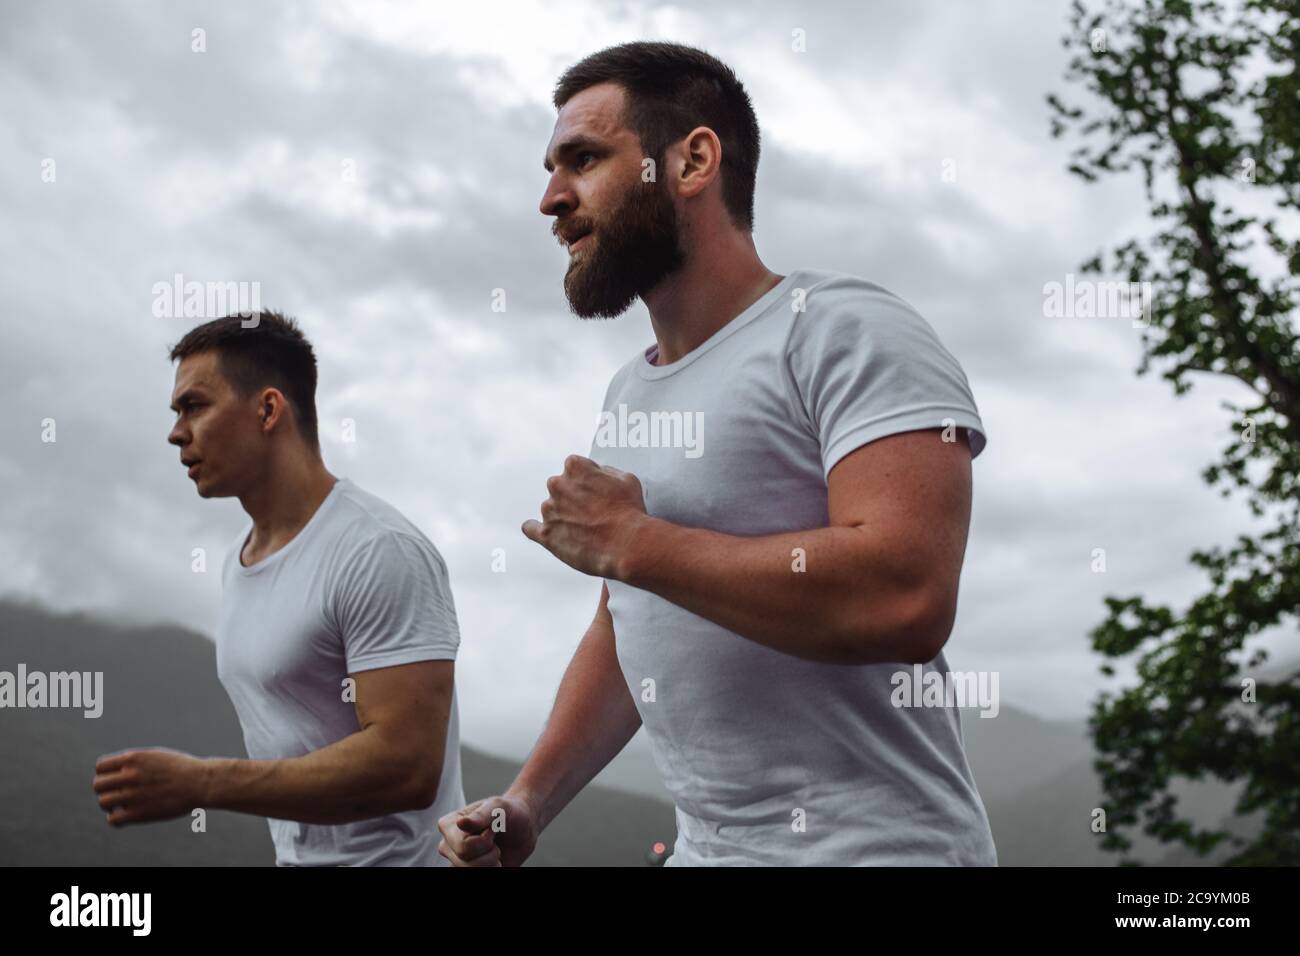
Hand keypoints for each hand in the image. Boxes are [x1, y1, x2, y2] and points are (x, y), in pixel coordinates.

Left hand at [92, 747, 210, 826]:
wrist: (201, 782)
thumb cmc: (182, 769)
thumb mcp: (156, 757)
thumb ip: (135, 763)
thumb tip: (118, 772)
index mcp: (133, 758)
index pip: (100, 767)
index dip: (106, 774)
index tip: (116, 780)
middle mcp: (130, 775)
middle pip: (98, 785)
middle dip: (105, 790)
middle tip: (118, 794)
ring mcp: (133, 794)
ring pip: (103, 802)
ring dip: (109, 805)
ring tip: (121, 805)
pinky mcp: (139, 813)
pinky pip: (113, 819)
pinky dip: (115, 818)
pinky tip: (126, 816)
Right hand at [437, 793, 539, 866]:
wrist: (522, 830)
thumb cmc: (508, 813)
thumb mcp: (498, 807)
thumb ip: (481, 815)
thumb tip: (460, 823)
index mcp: (448, 825)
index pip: (463, 847)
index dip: (485, 841)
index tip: (491, 828)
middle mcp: (447, 845)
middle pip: (466, 865)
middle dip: (490, 854)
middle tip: (495, 842)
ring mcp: (455, 861)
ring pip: (471, 873)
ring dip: (492, 864)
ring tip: (495, 851)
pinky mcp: (465, 871)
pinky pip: (477, 879)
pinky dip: (492, 869)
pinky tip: (494, 861)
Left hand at [522, 454, 649, 578]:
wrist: (626, 545)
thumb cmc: (628, 512)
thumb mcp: (627, 479)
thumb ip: (606, 472)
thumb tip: (599, 475)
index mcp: (575, 467)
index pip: (574, 467)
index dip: (587, 480)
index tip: (596, 490)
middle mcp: (557, 485)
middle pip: (560, 487)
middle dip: (573, 497)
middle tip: (592, 511)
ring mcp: (550, 510)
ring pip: (551, 508)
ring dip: (563, 515)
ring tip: (585, 529)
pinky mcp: (547, 534)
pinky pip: (531, 529)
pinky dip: (535, 529)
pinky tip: (541, 530)